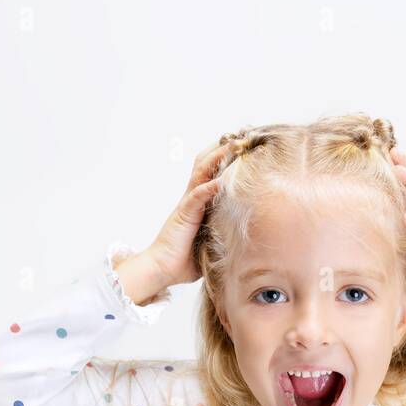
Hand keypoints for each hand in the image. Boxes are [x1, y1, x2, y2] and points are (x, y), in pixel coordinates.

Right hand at [145, 139, 232, 286]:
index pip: (212, 172)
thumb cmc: (183, 261)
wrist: (161, 269)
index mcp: (198, 203)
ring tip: (235, 145)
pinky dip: (210, 187)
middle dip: (224, 148)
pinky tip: (223, 180)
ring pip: (201, 172)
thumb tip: (244, 236)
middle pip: (206, 164)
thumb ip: (222, 234)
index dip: (225, 158)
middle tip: (243, 136)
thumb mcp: (210, 243)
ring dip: (218, 158)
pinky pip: (197, 196)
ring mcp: (187, 204)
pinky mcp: (184, 214)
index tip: (244, 147)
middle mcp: (192, 198)